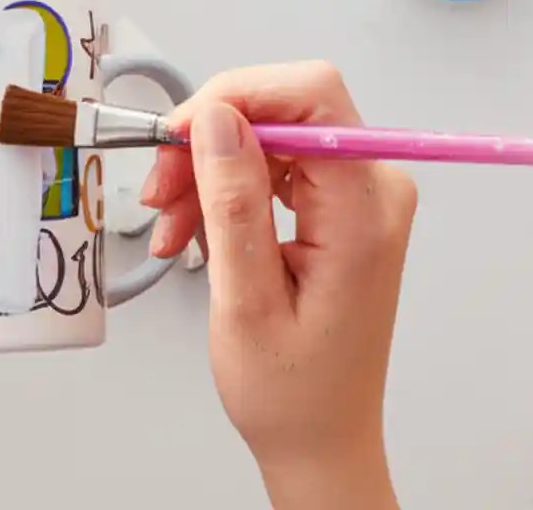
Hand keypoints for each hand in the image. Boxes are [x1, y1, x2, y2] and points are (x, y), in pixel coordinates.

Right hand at [142, 61, 415, 509]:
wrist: (320, 437)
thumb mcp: (245, 301)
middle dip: (208, 141)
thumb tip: (215, 119)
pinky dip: (222, 187)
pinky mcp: (337, 206)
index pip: (311, 95)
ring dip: (206, 170)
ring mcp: (358, 195)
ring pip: (268, 135)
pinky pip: (272, 165)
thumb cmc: (289, 390)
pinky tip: (192, 228)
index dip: (236, 96)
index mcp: (364, 210)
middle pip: (283, 111)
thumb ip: (232, 203)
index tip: (177, 138)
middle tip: (158, 196)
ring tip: (168, 227)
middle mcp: (374, 188)